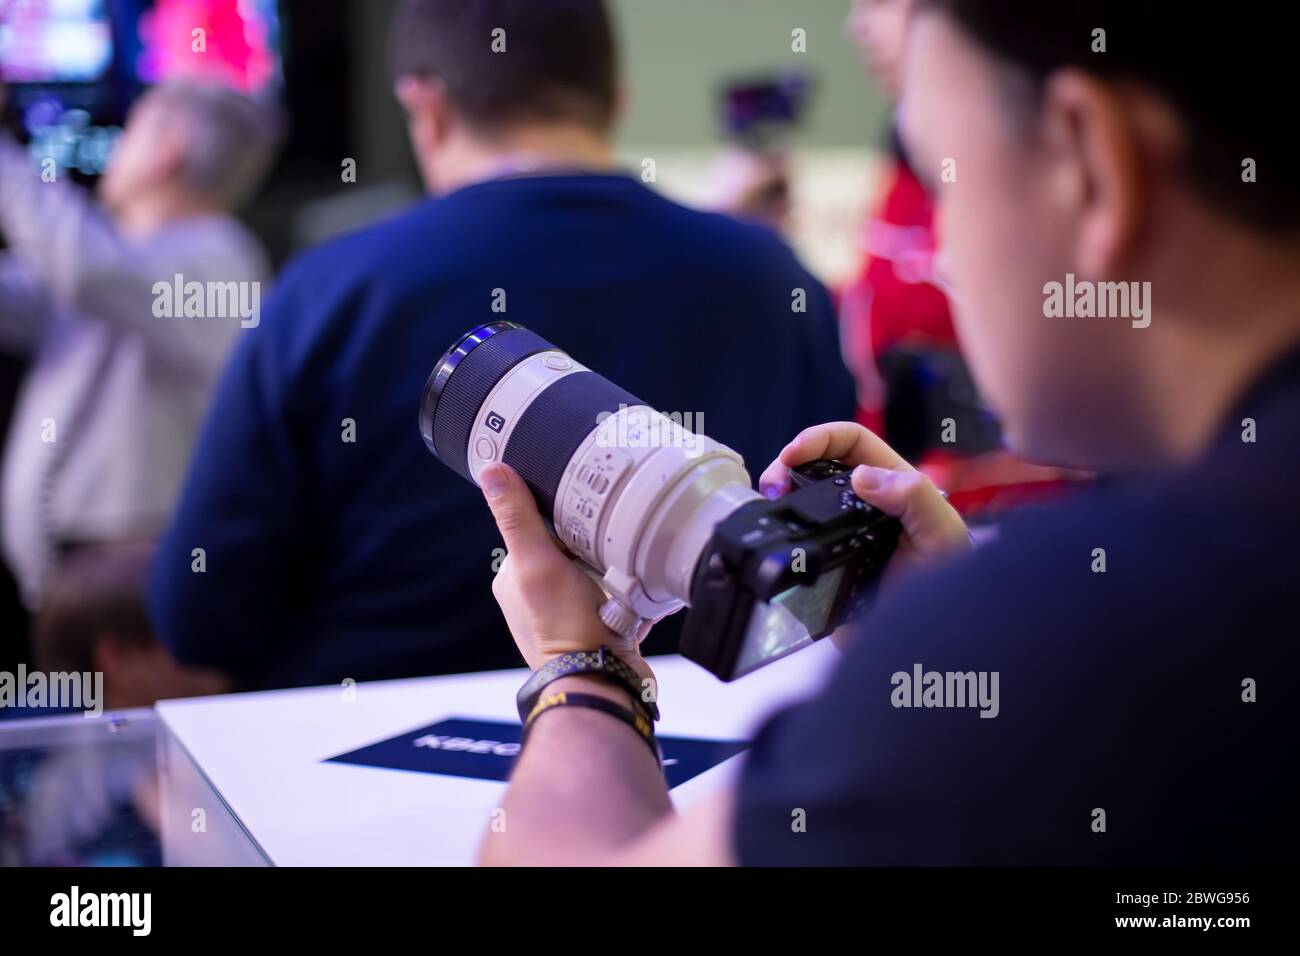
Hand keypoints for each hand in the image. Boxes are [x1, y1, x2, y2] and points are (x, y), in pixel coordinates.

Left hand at [479, 462, 651, 675]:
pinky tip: (645, 585)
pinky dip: (635, 591)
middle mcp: (538, 597)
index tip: (584, 504)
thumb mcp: (536, 561)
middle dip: (594, 542)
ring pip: (600, 571)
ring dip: (618, 566)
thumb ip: (516, 517)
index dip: (560, 514)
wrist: (603, 683)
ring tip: (631, 565)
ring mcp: (571, 614)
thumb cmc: (566, 628)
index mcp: (516, 579)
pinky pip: (622, 597)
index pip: (537, 528)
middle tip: (612, 538)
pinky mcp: (601, 628)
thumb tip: (490, 471)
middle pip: (572, 548)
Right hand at [758, 422, 970, 587]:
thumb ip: (915, 498)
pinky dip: (778, 531)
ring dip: (778, 492)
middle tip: (773, 482)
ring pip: (799, 498)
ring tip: (767, 501)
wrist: (927, 642)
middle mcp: (864, 505)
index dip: (821, 438)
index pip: (852, 442)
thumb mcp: (943, 534)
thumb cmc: (948, 586)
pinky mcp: (822, 563)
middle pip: (816, 464)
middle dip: (787, 463)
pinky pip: (794, 540)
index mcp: (893, 486)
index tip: (794, 453)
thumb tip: (863, 477)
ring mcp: (840, 533)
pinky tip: (772, 533)